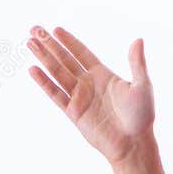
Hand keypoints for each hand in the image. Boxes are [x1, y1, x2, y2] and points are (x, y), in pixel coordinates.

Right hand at [26, 24, 154, 164]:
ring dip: (43, 58)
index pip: (82, 53)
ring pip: (57, 73)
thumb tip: (138, 39)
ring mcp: (79, 97)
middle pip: (65, 59)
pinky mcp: (73, 112)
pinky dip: (44, 82)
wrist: (133, 144)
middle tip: (35, 29)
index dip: (69, 41)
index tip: (55, 29)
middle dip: (50, 44)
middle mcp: (89, 83)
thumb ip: (137, 63)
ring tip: (30, 42)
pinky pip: (55, 94)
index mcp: (104, 74)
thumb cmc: (142, 116)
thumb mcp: (142, 85)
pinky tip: (33, 69)